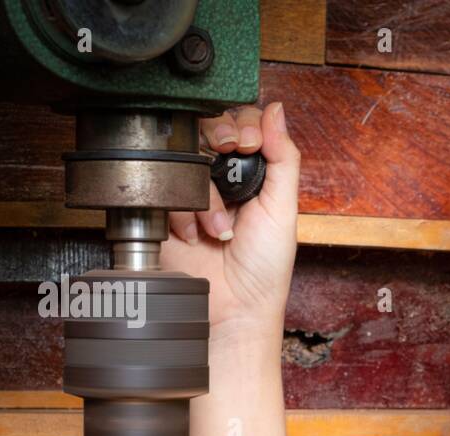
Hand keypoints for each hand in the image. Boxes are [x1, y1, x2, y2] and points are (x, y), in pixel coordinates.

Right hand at [159, 101, 299, 342]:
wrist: (234, 310)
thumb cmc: (264, 270)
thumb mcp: (284, 209)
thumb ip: (283, 157)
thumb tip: (276, 110)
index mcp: (252, 176)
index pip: (242, 124)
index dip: (242, 123)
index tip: (248, 141)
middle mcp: (220, 180)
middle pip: (208, 129)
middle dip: (220, 137)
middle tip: (230, 152)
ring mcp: (191, 194)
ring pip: (186, 156)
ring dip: (206, 191)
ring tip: (221, 226)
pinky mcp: (166, 211)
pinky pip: (165, 189)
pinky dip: (184, 212)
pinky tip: (198, 235)